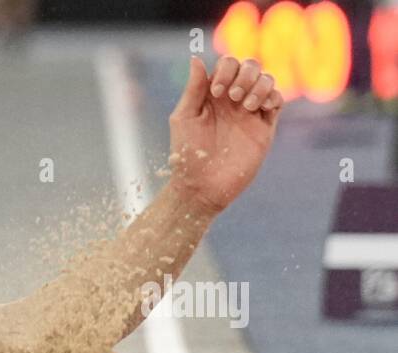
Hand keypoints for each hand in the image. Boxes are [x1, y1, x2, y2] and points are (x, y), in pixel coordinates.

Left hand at [167, 55, 283, 216]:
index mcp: (213, 95)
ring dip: (260, 85)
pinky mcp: (264, 127)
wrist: (202, 187)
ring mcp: (250, 113)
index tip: (218, 91)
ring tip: (246, 106)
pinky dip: (273, 96)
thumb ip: (193, 89)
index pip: (228, 64)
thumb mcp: (184, 118)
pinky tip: (260, 108)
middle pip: (251, 67)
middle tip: (233, 98)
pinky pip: (277, 101)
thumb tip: (196, 58)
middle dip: (245, 74)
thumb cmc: (186, 155)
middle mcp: (233, 101)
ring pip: (267, 80)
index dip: (227, 69)